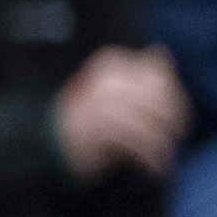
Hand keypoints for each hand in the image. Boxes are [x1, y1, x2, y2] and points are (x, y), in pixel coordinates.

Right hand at [54, 46, 186, 177]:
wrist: (40, 143)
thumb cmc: (79, 118)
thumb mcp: (106, 86)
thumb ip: (136, 70)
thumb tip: (161, 50)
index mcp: (110, 63)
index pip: (159, 77)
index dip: (174, 99)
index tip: (177, 119)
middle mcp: (108, 80)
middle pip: (159, 99)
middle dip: (171, 121)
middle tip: (174, 138)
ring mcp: (102, 104)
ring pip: (151, 123)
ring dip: (161, 144)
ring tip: (164, 157)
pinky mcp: (100, 130)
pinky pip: (138, 143)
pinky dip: (149, 157)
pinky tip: (153, 166)